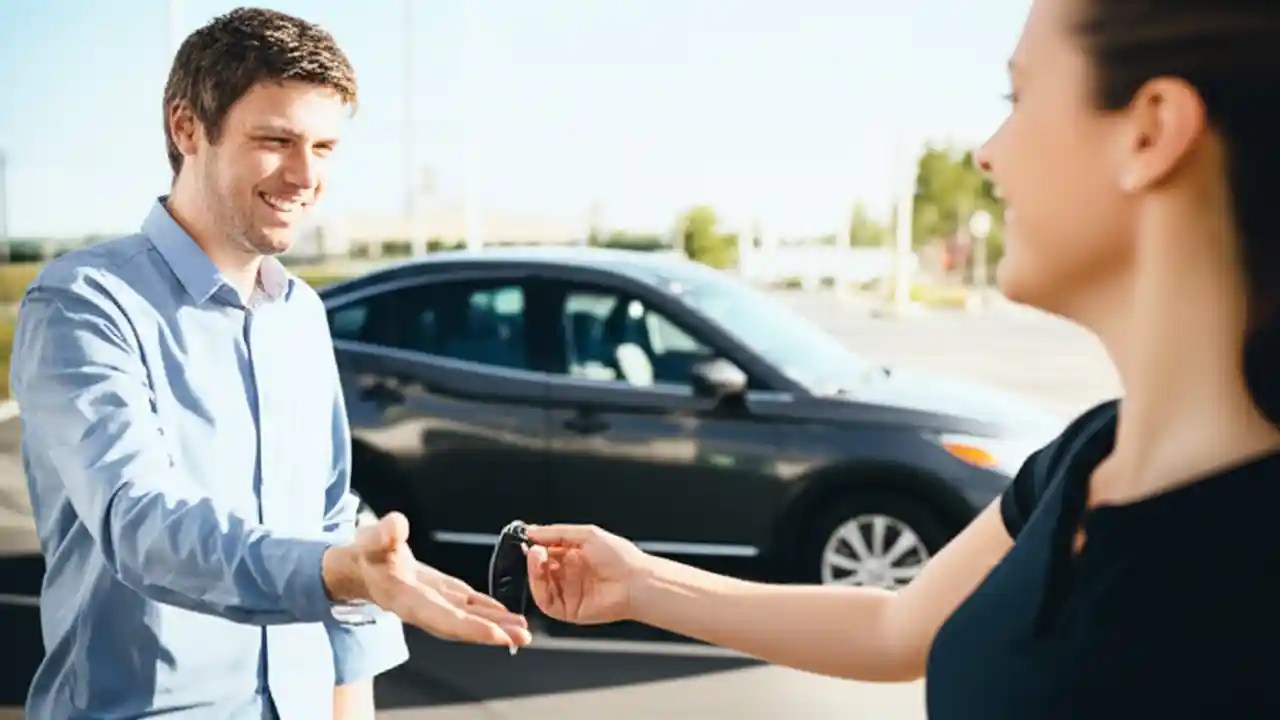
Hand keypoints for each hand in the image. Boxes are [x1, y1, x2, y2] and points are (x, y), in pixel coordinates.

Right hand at [328, 512, 532, 648]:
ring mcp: (434, 603)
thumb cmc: (365, 553)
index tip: (496, 635)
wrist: (360, 566)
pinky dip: (488, 612)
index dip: (470, 628)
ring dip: (496, 626)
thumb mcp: (370, 540)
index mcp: (407, 600)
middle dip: (491, 633)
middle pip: (461, 626)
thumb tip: (397, 524)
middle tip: (521, 638)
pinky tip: (507, 616)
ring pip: (468, 618)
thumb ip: (383, 535)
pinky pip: (468, 606)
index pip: (442, 618)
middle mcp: (424, 608)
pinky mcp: (442, 595)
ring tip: (523, 632)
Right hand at [524, 523, 653, 624]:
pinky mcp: (569, 610)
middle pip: (541, 569)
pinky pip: (546, 602)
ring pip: (540, 585)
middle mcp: (571, 574)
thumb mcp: (586, 534)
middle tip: (533, 549)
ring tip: (537, 558)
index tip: (527, 538)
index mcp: (575, 555)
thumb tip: (532, 531)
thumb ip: (557, 533)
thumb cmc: (620, 558)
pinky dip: (539, 589)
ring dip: (534, 571)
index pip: (546, 551)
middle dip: (534, 558)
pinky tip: (541, 574)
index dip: (536, 546)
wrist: (635, 582)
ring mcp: (569, 593)